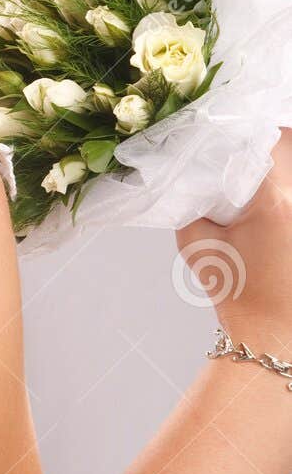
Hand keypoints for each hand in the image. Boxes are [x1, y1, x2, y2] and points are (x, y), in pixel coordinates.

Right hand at [175, 125, 291, 353]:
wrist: (268, 331)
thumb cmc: (235, 291)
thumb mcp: (196, 243)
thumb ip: (191, 205)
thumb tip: (193, 180)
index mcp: (271, 201)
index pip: (254, 149)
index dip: (232, 142)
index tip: (213, 142)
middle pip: (274, 161)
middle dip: (250, 161)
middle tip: (224, 167)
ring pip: (283, 182)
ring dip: (263, 180)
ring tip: (238, 197)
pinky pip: (286, 203)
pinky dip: (270, 203)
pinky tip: (256, 222)